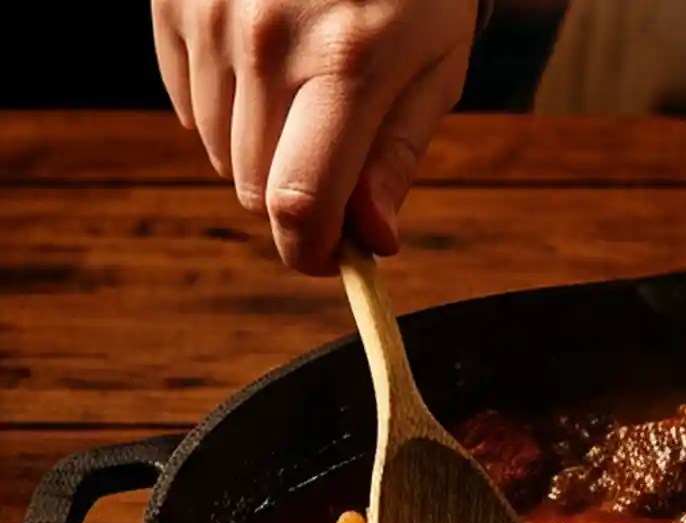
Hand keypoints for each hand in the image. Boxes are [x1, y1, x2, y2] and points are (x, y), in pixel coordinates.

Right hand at [151, 0, 480, 274]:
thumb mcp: (434, 65)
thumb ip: (397, 155)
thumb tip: (371, 240)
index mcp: (348, 64)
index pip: (298, 202)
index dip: (310, 251)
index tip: (329, 258)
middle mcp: (267, 42)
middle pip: (253, 187)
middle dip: (298, 199)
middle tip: (336, 165)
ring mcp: (211, 17)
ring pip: (218, 150)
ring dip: (262, 151)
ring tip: (308, 97)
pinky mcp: (175, 1)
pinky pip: (187, 103)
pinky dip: (226, 108)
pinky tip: (267, 68)